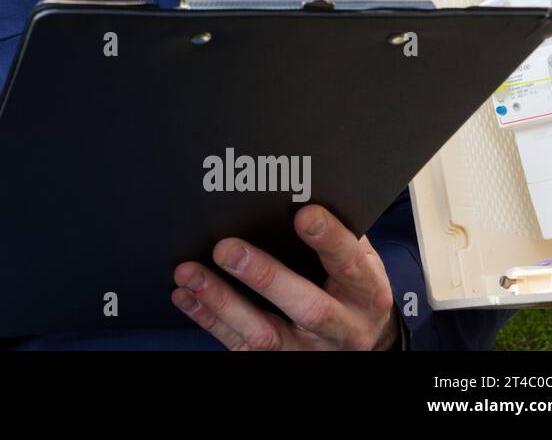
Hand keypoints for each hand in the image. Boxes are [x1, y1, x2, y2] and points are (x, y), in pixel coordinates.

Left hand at [171, 204, 400, 349]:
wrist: (364, 340)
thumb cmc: (351, 288)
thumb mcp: (360, 261)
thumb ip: (336, 234)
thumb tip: (298, 189)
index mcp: (366, 293)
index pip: (350, 264)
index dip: (330, 239)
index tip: (305, 213)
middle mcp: (342, 327)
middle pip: (307, 308)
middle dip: (264, 277)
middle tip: (227, 249)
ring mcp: (307, 350)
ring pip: (264, 334)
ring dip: (222, 301)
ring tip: (190, 273)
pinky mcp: (278, 361)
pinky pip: (238, 344)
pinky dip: (207, 318)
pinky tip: (186, 294)